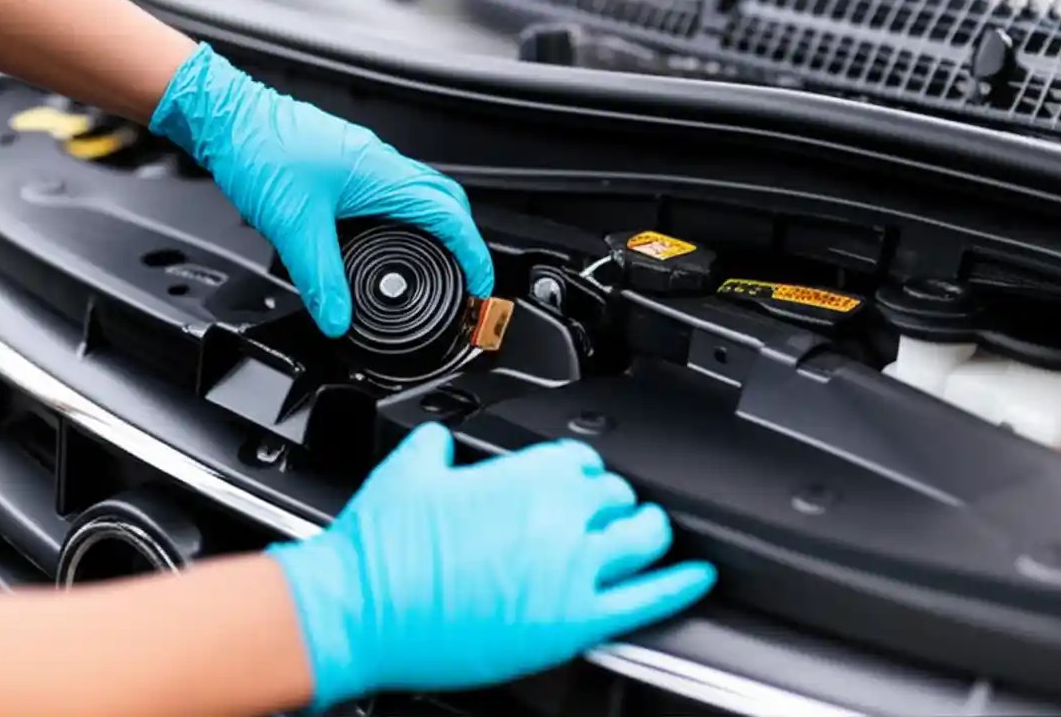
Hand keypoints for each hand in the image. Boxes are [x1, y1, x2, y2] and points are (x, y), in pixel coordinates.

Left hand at [149, 44, 493, 336]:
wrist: (224, 117)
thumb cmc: (258, 150)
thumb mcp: (293, 227)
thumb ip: (320, 280)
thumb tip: (337, 318)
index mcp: (382, 176)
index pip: (450, 217)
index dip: (473, 254)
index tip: (482, 283)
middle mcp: (381, 164)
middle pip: (447, 202)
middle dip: (463, 241)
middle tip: (465, 275)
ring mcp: (365, 161)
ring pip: (421, 193)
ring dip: (435, 227)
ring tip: (433, 262)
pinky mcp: (346, 164)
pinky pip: (394, 191)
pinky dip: (404, 218)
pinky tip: (384, 239)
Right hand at [267, 423, 716, 710]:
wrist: (362, 611)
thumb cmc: (380, 548)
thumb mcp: (408, 469)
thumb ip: (438, 445)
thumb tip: (442, 437)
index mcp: (526, 473)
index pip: (583, 460)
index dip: (579, 472)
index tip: (574, 483)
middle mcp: (559, 515)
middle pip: (618, 495)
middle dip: (613, 502)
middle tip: (603, 515)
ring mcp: (572, 570)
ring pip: (644, 537)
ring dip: (650, 531)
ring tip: (651, 536)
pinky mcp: (574, 621)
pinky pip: (649, 599)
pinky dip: (681, 586)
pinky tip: (698, 578)